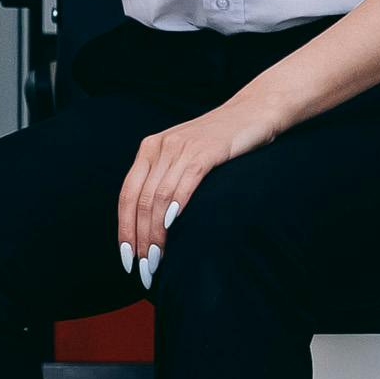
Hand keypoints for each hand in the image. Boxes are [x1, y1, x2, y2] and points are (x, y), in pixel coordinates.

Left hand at [118, 95, 277, 278]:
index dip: (124, 229)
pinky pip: (183, 183)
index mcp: (149, 150)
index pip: (126, 196)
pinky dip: (174, 208)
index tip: (126, 258)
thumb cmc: (221, 141)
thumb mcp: (185, 156)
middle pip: (139, 201)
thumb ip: (166, 180)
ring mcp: (181, 148)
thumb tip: (153, 223)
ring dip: (155, 233)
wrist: (255, 110)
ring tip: (157, 260)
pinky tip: (171, 228)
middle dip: (139, 239)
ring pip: (158, 197)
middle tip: (143, 268)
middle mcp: (159, 147)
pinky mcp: (205, 151)